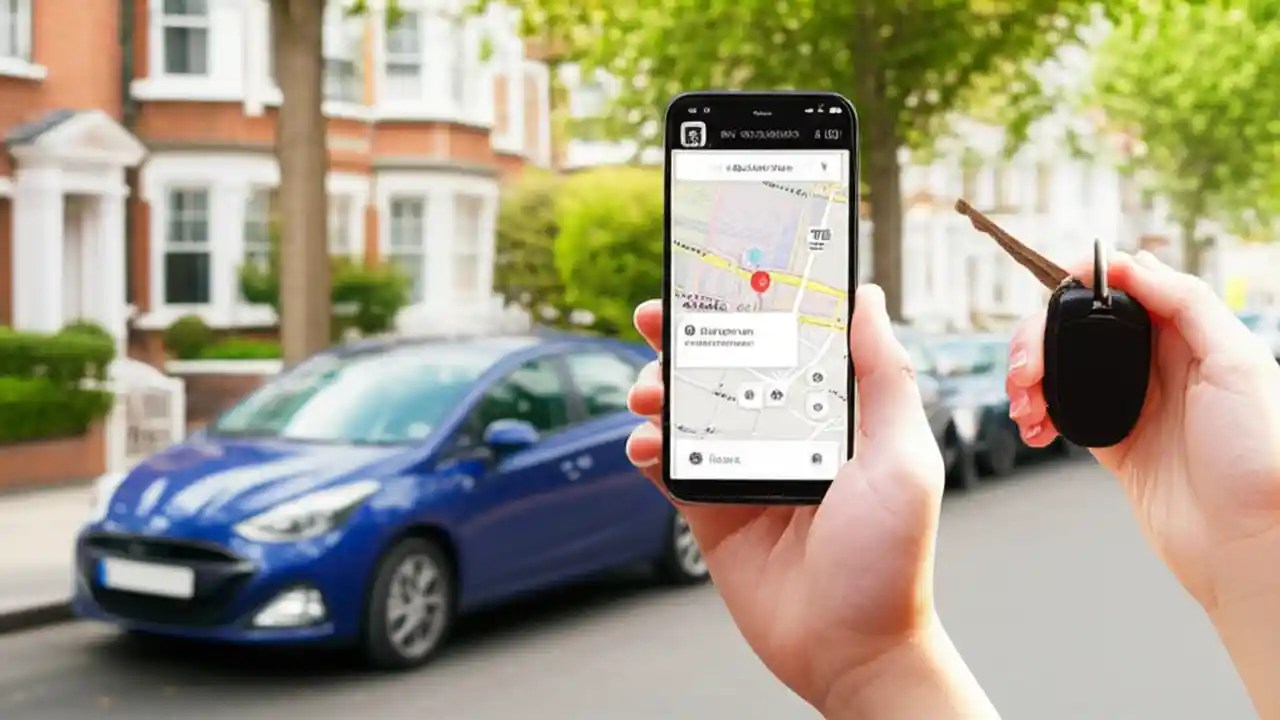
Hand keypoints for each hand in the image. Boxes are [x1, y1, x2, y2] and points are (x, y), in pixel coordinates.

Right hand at [626, 286, 995, 717]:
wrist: (850, 650)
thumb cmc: (891, 559)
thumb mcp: (902, 457)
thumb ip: (885, 377)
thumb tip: (866, 298)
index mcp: (831, 416)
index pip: (784, 344)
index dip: (750, 307)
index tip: (719, 275)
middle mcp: (784, 436)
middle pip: (725, 369)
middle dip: (686, 339)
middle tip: (657, 316)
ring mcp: (744, 472)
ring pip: (688, 411)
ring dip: (659, 390)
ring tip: (647, 391)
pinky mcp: (710, 512)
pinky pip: (669, 467)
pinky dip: (648, 448)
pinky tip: (645, 443)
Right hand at [1006, 251, 1279, 612]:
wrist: (1246, 538)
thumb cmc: (1257, 456)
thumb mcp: (1238, 361)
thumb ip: (1188, 303)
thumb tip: (1135, 263)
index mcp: (1190, 334)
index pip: (1127, 287)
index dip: (1088, 280)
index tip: (1060, 284)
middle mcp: (1156, 361)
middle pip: (1078, 325)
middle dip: (1038, 336)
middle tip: (1025, 367)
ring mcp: (1129, 400)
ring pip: (1060, 366)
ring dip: (1028, 376)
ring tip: (1022, 402)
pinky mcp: (1110, 438)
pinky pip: (1059, 411)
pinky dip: (1036, 414)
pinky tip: (1033, 427)